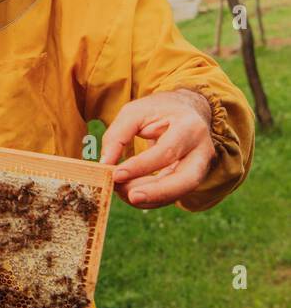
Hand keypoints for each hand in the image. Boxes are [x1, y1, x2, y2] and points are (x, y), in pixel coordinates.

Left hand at [100, 89, 215, 208]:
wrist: (187, 110)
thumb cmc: (159, 110)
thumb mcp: (135, 112)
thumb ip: (117, 135)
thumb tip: (104, 164)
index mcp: (190, 128)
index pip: (167, 152)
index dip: (141, 166)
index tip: (116, 174)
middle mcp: (202, 150)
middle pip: (186, 180)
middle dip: (158, 192)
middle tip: (131, 197)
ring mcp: (200, 167)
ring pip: (180, 191)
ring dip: (150, 197)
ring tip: (122, 193)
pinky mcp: (191, 177)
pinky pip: (173, 193)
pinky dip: (152, 198)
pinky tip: (130, 193)